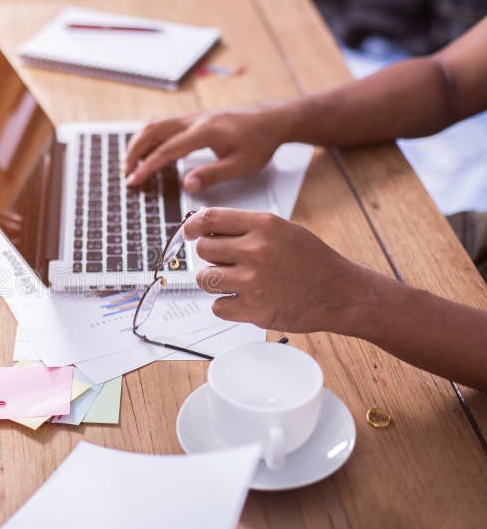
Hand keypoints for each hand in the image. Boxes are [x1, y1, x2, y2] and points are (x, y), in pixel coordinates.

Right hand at [124, 107, 283, 191]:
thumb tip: (187, 185)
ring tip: (130, 161)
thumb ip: (212, 175)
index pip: (167, 150)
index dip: (147, 166)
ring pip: (156, 123)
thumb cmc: (260, 142)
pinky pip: (165, 122)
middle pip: (153, 131)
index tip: (134, 180)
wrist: (272, 119)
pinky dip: (150, 135)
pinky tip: (148, 147)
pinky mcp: (195, 117)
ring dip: (139, 141)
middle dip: (134, 151)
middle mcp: (195, 119)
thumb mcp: (241, 165)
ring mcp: (194, 116)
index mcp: (205, 131)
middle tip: (125, 172)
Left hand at [183, 208, 372, 332]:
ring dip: (214, 281)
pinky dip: (226, 305)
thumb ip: (245, 227)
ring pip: (204, 279)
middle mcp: (256, 250)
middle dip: (210, 256)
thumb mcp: (282, 229)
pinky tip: (243, 299)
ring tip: (234, 281)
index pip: (209, 219)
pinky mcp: (253, 309)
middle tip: (226, 262)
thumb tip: (204, 227)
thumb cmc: (311, 260)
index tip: (188, 233)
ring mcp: (253, 281)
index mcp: (263, 225)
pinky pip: (217, 306)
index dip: (192, 226)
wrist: (340, 292)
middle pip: (203, 249)